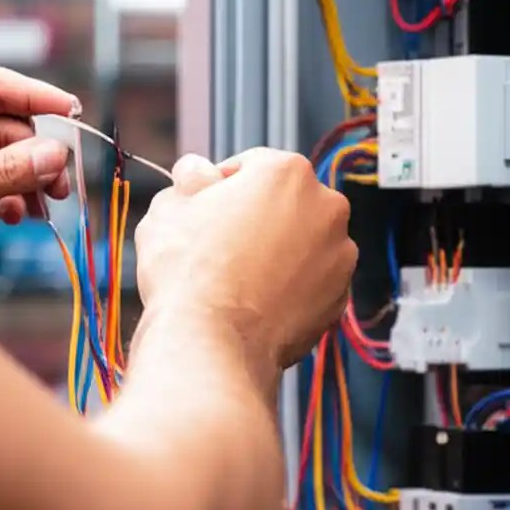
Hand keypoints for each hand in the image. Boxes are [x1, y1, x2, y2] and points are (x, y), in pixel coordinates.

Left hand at [0, 67, 79, 268]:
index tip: (70, 112)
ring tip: (45, 203)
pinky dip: (13, 202)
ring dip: (29, 180)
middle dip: (35, 152)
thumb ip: (0, 171)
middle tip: (59, 179)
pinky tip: (15, 217)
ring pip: (7, 164)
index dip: (31, 96)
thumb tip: (54, 154)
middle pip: (5, 130)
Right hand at [135, 149, 356, 367]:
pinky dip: (290, 288)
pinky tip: (256, 302)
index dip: (222, 187)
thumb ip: (189, 179)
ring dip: (277, 253)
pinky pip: (310, 284)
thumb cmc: (189, 271)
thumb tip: (196, 172)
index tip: (206, 208)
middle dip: (257, 219)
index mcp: (287, 171)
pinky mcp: (338, 299)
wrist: (212, 343)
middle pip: (285, 204)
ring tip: (238, 278)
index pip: (251, 166)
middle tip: (220, 245)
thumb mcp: (170, 206)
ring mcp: (339, 256)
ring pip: (302, 244)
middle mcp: (326, 207)